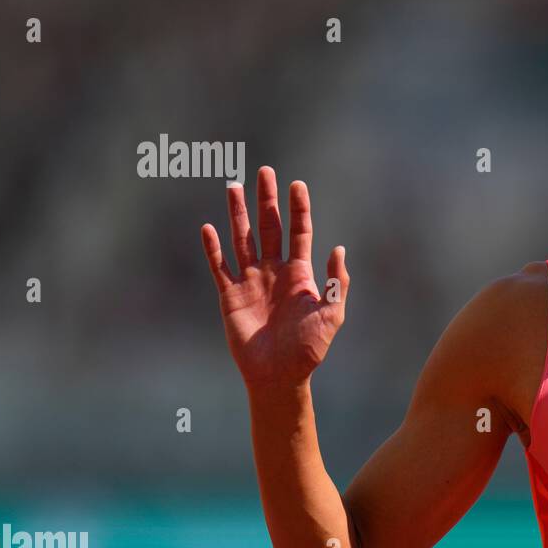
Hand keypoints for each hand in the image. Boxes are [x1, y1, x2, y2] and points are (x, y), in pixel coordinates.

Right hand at [200, 165, 349, 390]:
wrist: (280, 375)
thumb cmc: (309, 349)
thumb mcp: (332, 314)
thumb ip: (335, 282)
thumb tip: (338, 248)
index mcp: (300, 274)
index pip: (299, 232)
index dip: (298, 209)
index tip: (297, 184)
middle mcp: (274, 271)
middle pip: (269, 227)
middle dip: (267, 200)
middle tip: (265, 171)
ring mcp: (251, 281)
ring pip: (243, 239)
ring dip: (238, 214)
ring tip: (233, 186)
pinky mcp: (230, 295)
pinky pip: (220, 267)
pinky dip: (213, 248)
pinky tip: (209, 227)